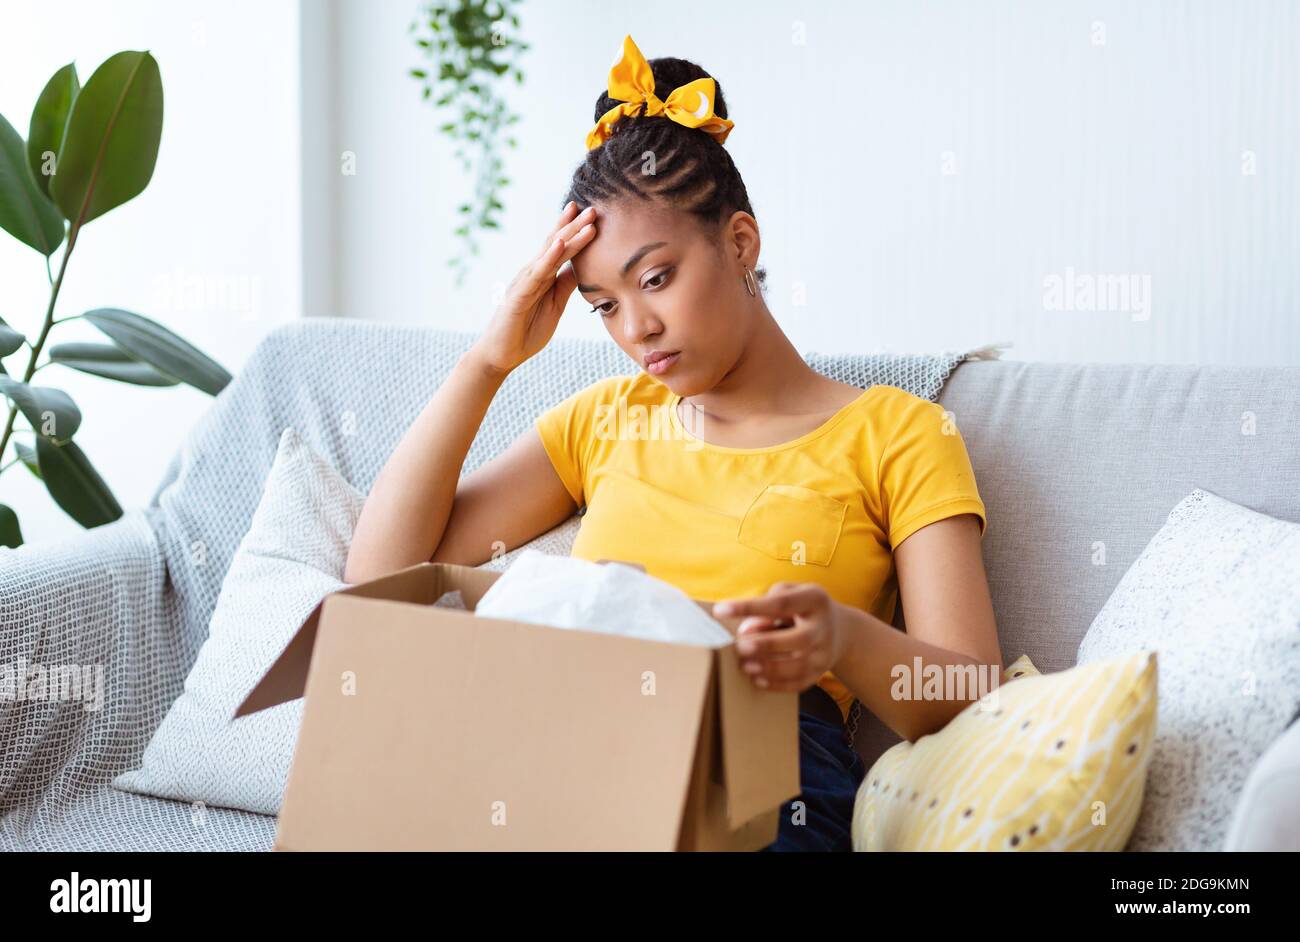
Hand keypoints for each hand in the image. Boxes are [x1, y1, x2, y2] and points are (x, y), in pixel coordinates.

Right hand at [470, 201, 598, 375]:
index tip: (590, 213)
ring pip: (549, 254)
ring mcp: (524, 281)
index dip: (573, 230)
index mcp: (542, 276)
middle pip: (555, 243)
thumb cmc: (526, 331)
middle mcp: (532, 273)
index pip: (559, 248)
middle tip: (593, 208)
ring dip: (568, 235)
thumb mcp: (554, 306)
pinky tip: (559, 244)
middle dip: (574, 225)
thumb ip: (564, 286)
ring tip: (585, 220)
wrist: (501, 354)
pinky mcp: (518, 295)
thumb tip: (579, 268)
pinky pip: (536, 274)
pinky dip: (548, 258)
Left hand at [712, 583, 849, 691]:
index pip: (781, 603)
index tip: (720, 610)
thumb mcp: (789, 593)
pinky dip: (776, 684)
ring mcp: (824, 653)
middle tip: (740, 647)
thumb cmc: (801, 607)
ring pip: (799, 666)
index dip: (750, 607)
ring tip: (745, 666)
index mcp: (814, 599)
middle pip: (799, 640)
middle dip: (767, 645)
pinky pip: (798, 683)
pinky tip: (757, 679)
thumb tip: (746, 631)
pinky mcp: (820, 673)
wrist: (840, 630)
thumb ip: (766, 605)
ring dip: (769, 668)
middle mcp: (823, 628)